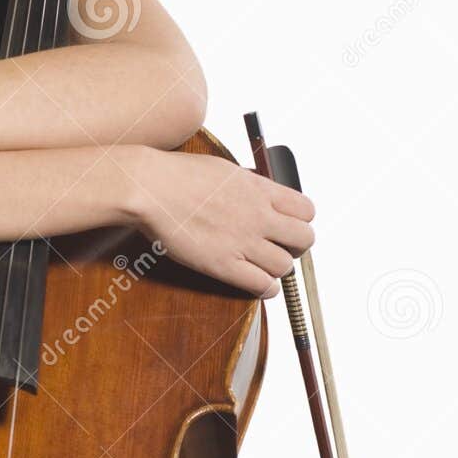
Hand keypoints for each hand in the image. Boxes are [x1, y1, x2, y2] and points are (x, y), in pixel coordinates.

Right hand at [128, 146, 314, 297]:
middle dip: (295, 246)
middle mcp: (258, 216)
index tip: (289, 226)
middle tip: (280, 248)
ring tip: (263, 267)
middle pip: (304, 239)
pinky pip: (262, 285)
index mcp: (259, 190)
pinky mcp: (224, 264)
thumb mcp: (225, 169)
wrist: (150, 187)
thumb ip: (249, 185)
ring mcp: (242, 241)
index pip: (306, 211)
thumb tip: (261, 194)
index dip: (301, 221)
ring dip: (277, 269)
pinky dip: (265, 288)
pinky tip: (256, 283)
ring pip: (285, 266)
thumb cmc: (177, 175)